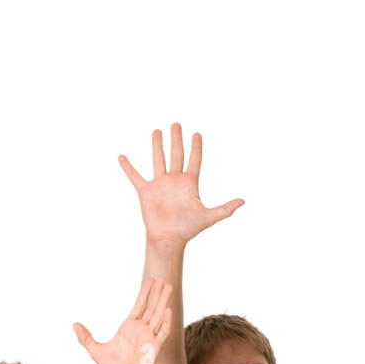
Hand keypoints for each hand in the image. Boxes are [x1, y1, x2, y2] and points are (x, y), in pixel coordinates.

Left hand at [73, 276, 172, 363]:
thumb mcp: (95, 350)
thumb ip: (85, 337)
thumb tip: (74, 325)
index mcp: (129, 327)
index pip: (139, 305)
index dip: (144, 293)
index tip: (150, 280)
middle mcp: (141, 330)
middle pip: (151, 307)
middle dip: (156, 292)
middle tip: (161, 277)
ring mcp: (149, 338)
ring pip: (158, 315)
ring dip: (163, 302)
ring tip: (169, 287)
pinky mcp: (155, 348)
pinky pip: (162, 332)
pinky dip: (166, 322)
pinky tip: (169, 310)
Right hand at [119, 124, 243, 245]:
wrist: (168, 239)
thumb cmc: (188, 230)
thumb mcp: (209, 217)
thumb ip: (225, 208)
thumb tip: (243, 201)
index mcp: (189, 183)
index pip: (194, 160)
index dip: (196, 147)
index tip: (197, 134)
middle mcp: (174, 181)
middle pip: (176, 154)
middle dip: (176, 139)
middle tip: (176, 124)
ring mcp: (160, 184)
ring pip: (158, 159)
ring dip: (157, 145)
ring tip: (157, 130)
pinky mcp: (146, 191)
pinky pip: (135, 176)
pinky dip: (128, 167)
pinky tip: (122, 157)